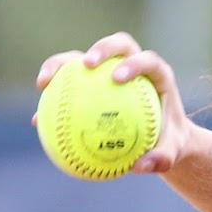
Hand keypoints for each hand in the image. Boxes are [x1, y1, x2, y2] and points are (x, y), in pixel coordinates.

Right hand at [32, 32, 194, 175]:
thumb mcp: (173, 152)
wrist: (163, 138)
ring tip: (44, 83)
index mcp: (158, 75)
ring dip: (61, 64)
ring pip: (83, 58)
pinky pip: (69, 85)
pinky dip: (53, 98)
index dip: (133, 62)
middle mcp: (134, 65)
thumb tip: (141, 167)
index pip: (147, 60)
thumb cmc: (170, 142)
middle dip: (102, 48)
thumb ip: (163, 159)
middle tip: (86, 64)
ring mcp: (111, 70)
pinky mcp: (92, 81)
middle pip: (118, 45)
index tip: (117, 77)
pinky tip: (39, 119)